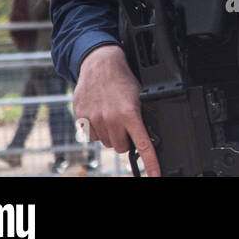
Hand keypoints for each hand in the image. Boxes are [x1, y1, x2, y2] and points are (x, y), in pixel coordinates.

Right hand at [74, 44, 159, 176]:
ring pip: (106, 142)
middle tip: (126, 124)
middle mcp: (111, 119)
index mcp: (129, 113)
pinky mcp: (81, 118)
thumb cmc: (122, 78)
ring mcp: (94, 120)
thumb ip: (140, 116)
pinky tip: (100, 114)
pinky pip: (92, 135)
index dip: (151, 163)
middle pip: (121, 147)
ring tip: (112, 114)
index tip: (156, 175)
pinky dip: (97, 129)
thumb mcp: (139, 95)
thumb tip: (147, 134)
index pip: (143, 145)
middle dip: (125, 140)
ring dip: (111, 134)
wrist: (99, 63)